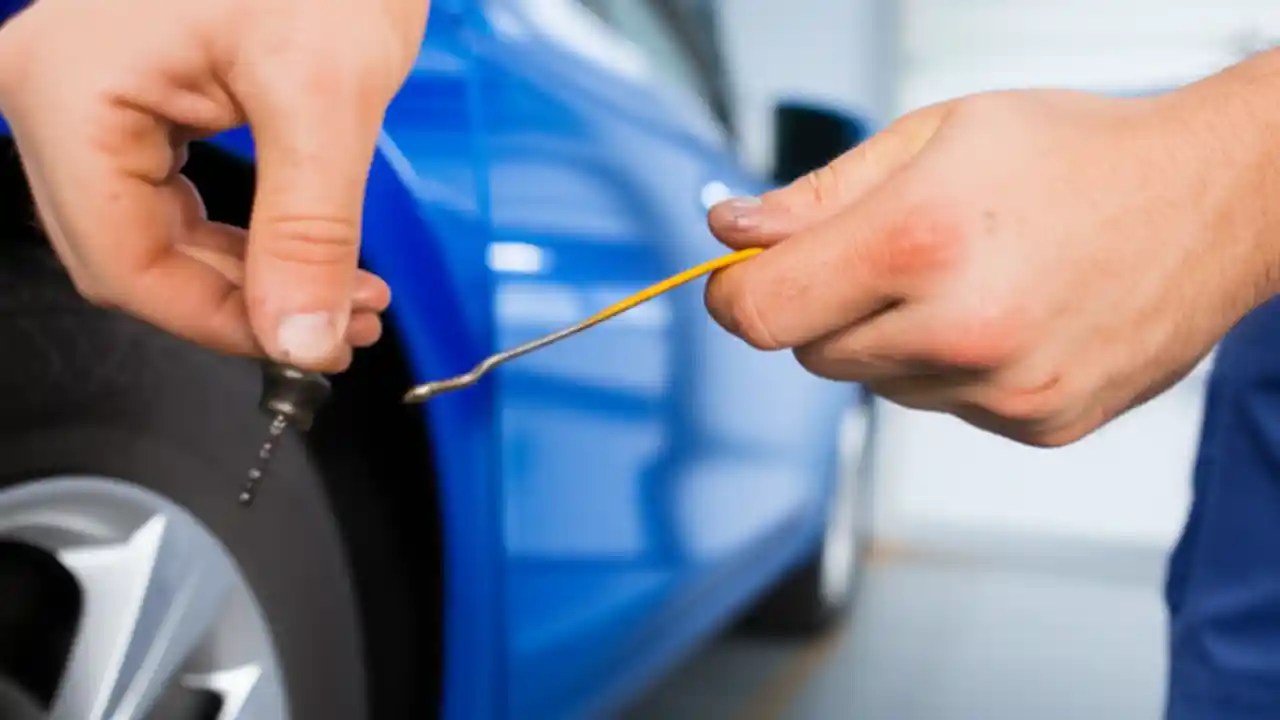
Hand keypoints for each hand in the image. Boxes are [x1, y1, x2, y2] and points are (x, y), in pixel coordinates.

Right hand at [0, 0, 430, 371]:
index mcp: (70, 92)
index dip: (222, 326)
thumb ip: (309, 231)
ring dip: (251, 276)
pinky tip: (309, 251)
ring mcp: (89, 90)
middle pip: (133, 256)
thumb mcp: (325, 93)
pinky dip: (243, 233)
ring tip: (346, 295)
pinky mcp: (135, 87)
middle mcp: (55, 94)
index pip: (125, 267)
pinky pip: (173, 193)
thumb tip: (298, 340)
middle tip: (341, 326)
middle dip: (245, 305)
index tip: (309, 348)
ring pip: (156, 233)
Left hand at [705, 72, 1279, 445]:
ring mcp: (1002, 390)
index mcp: (919, 241)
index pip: (762, 311)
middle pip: (812, 350)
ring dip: (891, 338)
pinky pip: (941, 406)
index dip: (733, 293)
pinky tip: (1004, 315)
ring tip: (966, 276)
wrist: (1210, 201)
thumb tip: (732, 231)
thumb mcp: (934, 136)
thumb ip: (818, 195)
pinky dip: (948, 368)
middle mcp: (959, 330)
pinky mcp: (1035, 424)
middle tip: (885, 254)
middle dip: (824, 304)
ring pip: (876, 382)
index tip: (740, 277)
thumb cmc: (1075, 153)